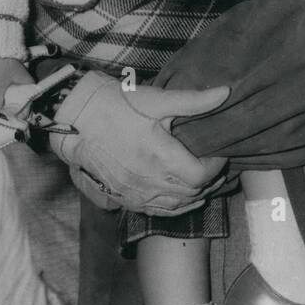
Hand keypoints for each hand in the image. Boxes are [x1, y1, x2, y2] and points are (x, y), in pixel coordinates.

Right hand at [48, 72, 228, 214]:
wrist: (78, 119)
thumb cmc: (118, 105)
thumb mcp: (157, 99)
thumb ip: (193, 101)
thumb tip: (225, 93)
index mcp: (160, 156)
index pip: (201, 176)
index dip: (216, 168)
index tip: (220, 154)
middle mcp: (149, 180)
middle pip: (192, 193)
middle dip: (210, 182)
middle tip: (217, 167)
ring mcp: (135, 193)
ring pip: (176, 206)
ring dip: (194, 197)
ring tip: (205, 182)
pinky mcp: (123, 198)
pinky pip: (155, 211)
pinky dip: (174, 207)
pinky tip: (181, 197)